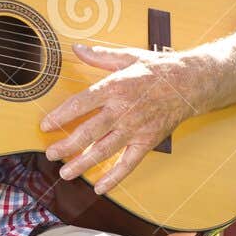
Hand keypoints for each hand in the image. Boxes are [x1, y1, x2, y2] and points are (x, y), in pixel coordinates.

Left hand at [39, 43, 210, 193]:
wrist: (191, 83)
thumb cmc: (158, 69)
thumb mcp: (128, 56)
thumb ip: (100, 56)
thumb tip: (77, 48)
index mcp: (115, 88)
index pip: (80, 104)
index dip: (60, 116)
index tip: (45, 125)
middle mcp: (122, 111)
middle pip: (88, 132)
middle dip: (66, 145)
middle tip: (50, 153)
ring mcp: (135, 129)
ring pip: (104, 150)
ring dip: (83, 163)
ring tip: (66, 172)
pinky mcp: (147, 141)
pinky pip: (129, 163)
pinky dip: (114, 177)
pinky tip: (100, 187)